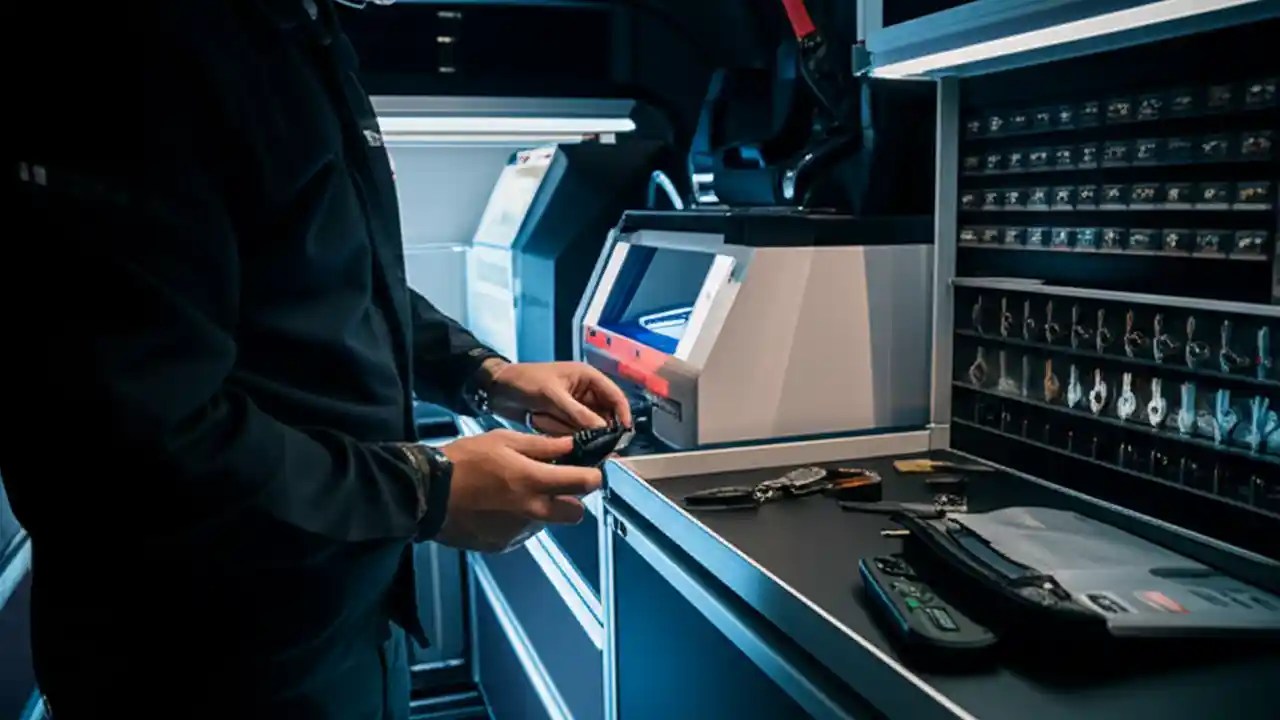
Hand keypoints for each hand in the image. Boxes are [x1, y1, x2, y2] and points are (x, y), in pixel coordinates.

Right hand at [433, 430, 601, 552]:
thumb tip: (571, 445)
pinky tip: (496, 508)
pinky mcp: (502, 544)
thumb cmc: (464, 460)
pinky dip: (517, 521)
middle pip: (576, 513)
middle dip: (572, 500)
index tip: (587, 470)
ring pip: (547, 523)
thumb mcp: (503, 441)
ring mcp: (517, 531)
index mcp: (534, 481)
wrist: (426, 493)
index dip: (592, 475)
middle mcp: (532, 511)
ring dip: (542, 510)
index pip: (585, 483)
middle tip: (555, 485)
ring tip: (513, 493)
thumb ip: (541, 446)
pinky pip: (522, 532)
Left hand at [484, 360, 632, 434]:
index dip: (622, 413)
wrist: (498, 388)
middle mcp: (585, 393)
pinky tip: (540, 421)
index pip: (615, 396)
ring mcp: (573, 407)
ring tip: (544, 417)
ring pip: (585, 427)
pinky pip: (570, 431)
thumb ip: (578, 413)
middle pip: (603, 416)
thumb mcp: (552, 395)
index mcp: (587, 378)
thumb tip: (603, 430)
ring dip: (567, 427)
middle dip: (593, 427)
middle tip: (587, 440)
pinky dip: (558, 431)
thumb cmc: (526, 381)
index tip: (623, 433)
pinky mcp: (561, 419)